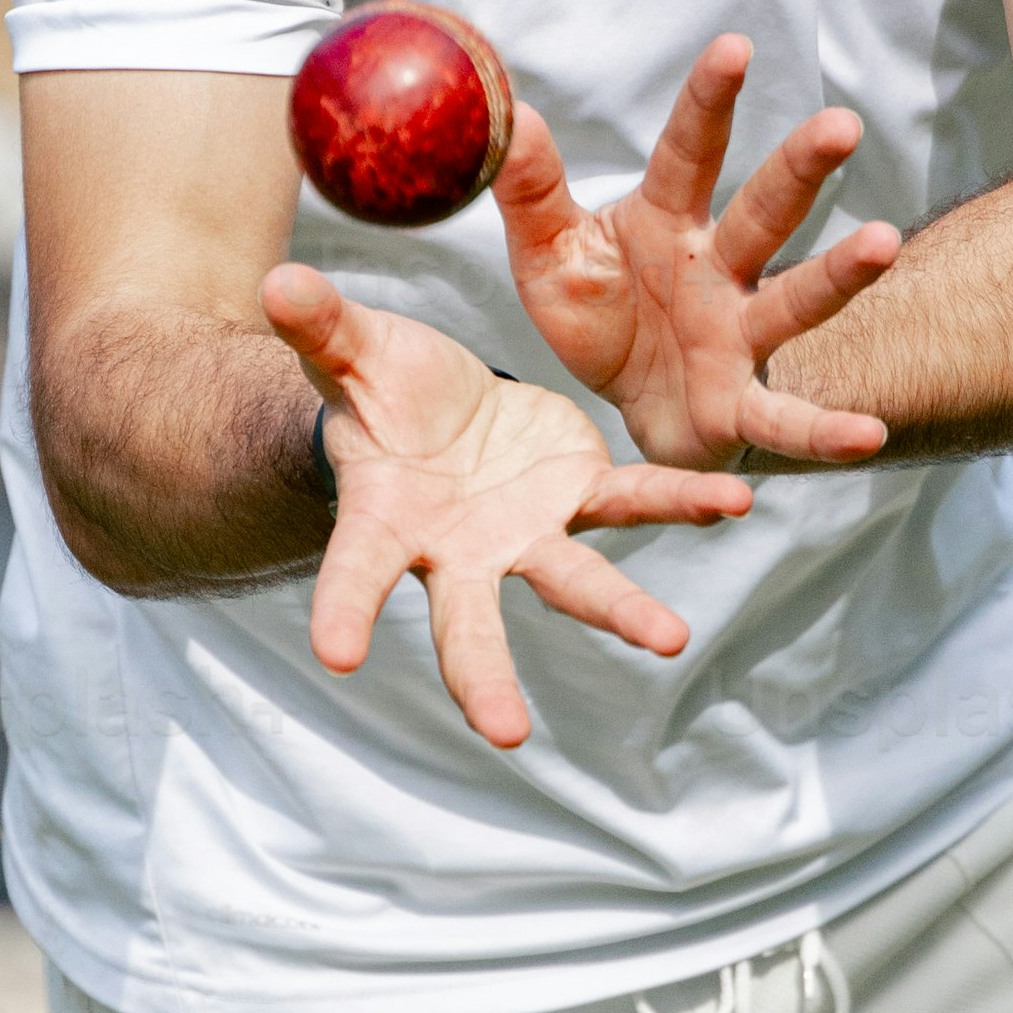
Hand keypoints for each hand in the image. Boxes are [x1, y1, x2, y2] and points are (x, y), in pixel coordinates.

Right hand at [259, 266, 752, 753]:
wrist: (436, 407)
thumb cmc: (381, 395)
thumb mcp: (350, 353)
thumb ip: (321, 328)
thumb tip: (277, 279)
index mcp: (387, 520)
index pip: (357, 569)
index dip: (344, 610)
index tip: (338, 658)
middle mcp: (459, 550)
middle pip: (466, 623)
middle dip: (483, 677)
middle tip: (508, 733)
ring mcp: (526, 534)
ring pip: (573, 583)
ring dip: (621, 611)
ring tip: (670, 639)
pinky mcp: (579, 497)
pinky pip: (635, 502)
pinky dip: (683, 501)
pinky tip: (734, 503)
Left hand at [490, 35, 900, 475]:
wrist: (631, 407)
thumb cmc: (602, 316)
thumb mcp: (550, 255)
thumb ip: (531, 191)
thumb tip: (512, 115)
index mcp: (668, 221)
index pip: (690, 152)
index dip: (709, 102)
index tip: (734, 45)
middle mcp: (718, 268)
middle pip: (764, 212)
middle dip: (801, 169)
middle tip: (841, 124)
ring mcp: (739, 334)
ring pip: (795, 300)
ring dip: (839, 275)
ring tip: (885, 242)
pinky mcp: (740, 405)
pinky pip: (786, 420)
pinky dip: (825, 432)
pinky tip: (866, 436)